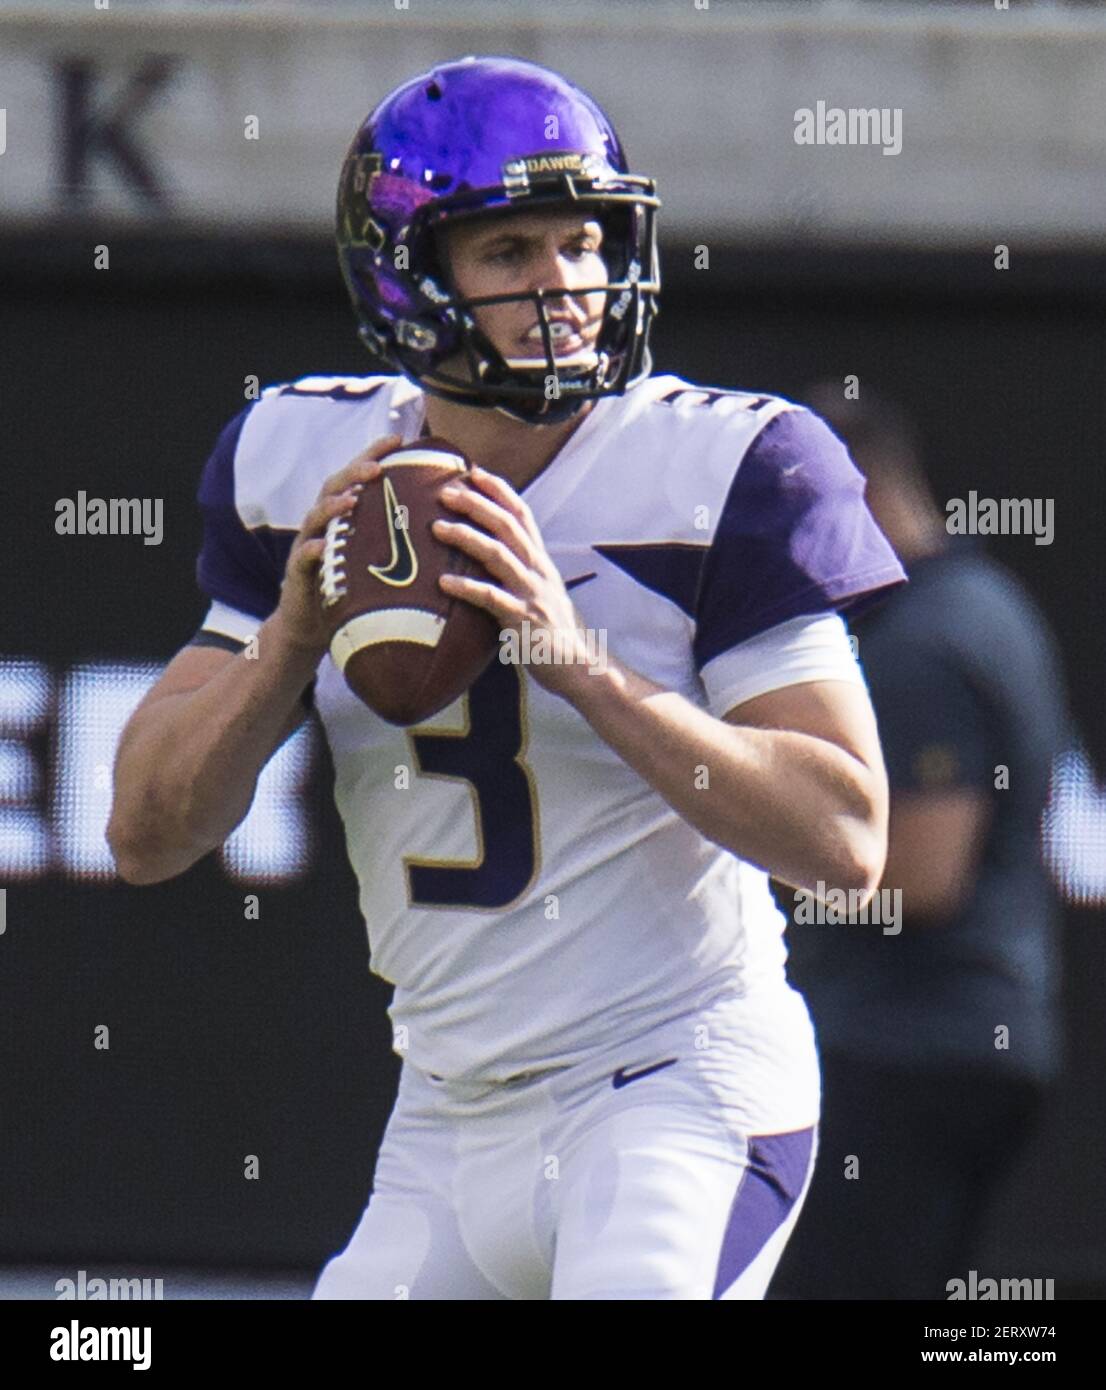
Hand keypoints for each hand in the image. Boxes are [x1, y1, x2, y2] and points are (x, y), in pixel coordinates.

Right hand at [276, 434, 400, 653]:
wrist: (310, 625)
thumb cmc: (351, 589)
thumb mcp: (374, 559)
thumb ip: (395, 537)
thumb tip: (442, 522)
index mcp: (343, 516)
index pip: (358, 477)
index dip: (374, 454)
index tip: (399, 439)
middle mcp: (323, 525)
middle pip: (334, 487)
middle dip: (355, 472)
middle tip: (378, 467)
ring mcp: (308, 546)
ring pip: (316, 518)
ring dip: (333, 505)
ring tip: (353, 498)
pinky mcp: (298, 574)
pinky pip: (302, 558)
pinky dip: (311, 551)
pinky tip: (320, 548)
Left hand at [433, 466, 600, 697]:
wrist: (581, 665)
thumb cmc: (553, 631)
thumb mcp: (539, 592)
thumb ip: (517, 573)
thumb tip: (485, 561)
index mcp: (540, 560)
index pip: (522, 513)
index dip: (498, 489)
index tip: (473, 470)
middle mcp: (538, 570)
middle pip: (507, 525)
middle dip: (476, 504)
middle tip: (444, 491)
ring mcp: (531, 593)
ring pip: (498, 554)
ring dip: (466, 537)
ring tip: (436, 527)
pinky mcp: (523, 619)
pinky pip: (491, 598)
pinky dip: (466, 587)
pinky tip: (442, 582)